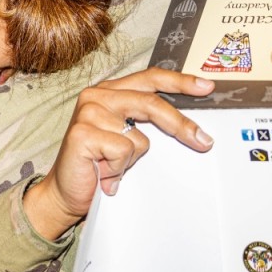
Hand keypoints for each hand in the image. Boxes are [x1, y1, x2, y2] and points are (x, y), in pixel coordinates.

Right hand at [24, 69, 214, 239]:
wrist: (65, 194)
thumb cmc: (97, 166)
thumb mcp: (125, 137)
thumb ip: (144, 121)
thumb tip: (189, 123)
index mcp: (109, 91)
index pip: (150, 78)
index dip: (179, 81)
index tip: (206, 87)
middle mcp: (97, 96)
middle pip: (151, 103)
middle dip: (180, 125)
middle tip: (203, 141)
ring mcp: (88, 113)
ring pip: (140, 137)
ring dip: (131, 160)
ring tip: (113, 167)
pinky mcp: (82, 133)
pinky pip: (123, 151)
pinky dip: (118, 169)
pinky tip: (103, 173)